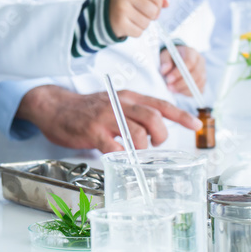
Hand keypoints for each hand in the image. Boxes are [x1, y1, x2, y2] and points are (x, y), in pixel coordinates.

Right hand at [16, 85, 200, 152]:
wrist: (53, 106)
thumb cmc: (84, 109)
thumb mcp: (112, 102)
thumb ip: (131, 112)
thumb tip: (153, 129)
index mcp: (127, 96)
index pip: (160, 104)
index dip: (181, 115)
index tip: (197, 125)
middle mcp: (118, 104)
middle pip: (152, 118)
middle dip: (161, 135)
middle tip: (155, 144)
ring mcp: (105, 117)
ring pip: (137, 133)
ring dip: (142, 148)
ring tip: (134, 151)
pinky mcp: (93, 132)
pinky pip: (115, 147)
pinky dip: (121, 155)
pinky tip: (118, 155)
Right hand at [108, 0, 166, 38]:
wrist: (106, 11)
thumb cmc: (129, 1)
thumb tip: (167, 4)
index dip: (158, 4)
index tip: (151, 5)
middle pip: (153, 11)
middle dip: (152, 16)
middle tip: (143, 14)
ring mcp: (121, 9)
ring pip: (146, 23)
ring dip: (144, 24)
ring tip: (134, 19)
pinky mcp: (119, 23)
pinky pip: (139, 32)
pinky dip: (137, 31)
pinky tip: (130, 25)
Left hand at [159, 46, 205, 95]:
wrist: (176, 61)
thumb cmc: (170, 58)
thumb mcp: (164, 56)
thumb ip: (164, 61)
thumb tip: (165, 69)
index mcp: (191, 52)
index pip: (189, 62)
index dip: (179, 72)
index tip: (168, 79)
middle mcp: (200, 61)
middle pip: (195, 74)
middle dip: (181, 82)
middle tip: (169, 87)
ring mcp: (203, 72)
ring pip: (198, 83)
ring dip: (183, 88)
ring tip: (171, 89)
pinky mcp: (202, 82)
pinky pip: (198, 90)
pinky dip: (187, 92)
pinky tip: (178, 91)